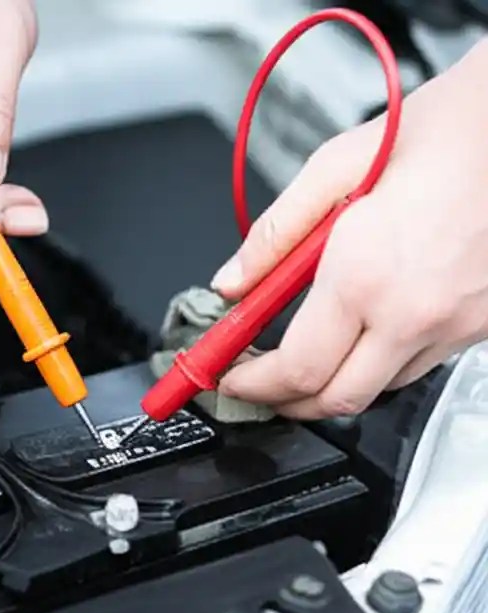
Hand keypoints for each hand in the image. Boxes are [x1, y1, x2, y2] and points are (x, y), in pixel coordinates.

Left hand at [214, 41, 487, 418]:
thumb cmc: (443, 132)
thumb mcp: (334, 167)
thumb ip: (274, 234)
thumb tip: (233, 283)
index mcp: (366, 276)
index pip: (295, 368)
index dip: (252, 384)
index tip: (229, 377)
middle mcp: (415, 313)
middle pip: (336, 400)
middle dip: (286, 401)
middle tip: (256, 382)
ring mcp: (457, 325)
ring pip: (382, 388)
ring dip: (336, 382)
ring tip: (306, 353)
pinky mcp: (484, 324)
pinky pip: (422, 363)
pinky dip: (383, 360)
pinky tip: (365, 328)